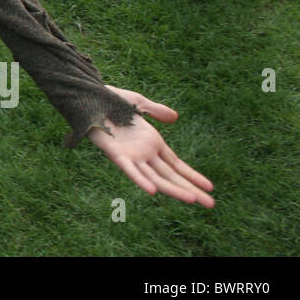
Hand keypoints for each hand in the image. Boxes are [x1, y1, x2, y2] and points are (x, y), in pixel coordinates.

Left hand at [87, 85, 214, 207]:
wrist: (88, 94)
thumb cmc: (110, 99)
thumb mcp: (139, 103)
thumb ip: (156, 111)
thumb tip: (175, 117)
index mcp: (151, 142)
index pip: (176, 164)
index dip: (192, 176)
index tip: (210, 188)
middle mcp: (143, 153)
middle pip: (171, 176)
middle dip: (191, 190)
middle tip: (211, 205)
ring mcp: (131, 155)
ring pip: (156, 177)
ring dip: (174, 190)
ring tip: (193, 201)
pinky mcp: (116, 154)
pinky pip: (130, 170)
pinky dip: (141, 180)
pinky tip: (153, 191)